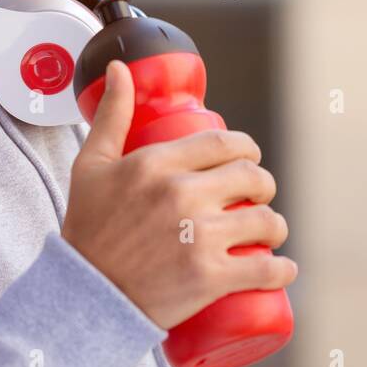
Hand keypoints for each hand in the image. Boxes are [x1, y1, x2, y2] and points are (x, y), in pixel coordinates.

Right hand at [61, 59, 297, 329]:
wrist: (82, 297)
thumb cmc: (87, 229)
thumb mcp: (91, 165)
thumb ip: (110, 115)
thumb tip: (120, 69)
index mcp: (157, 165)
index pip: (225, 144)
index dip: (248, 149)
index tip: (249, 159)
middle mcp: (181, 196)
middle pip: (251, 177)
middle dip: (263, 185)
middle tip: (257, 196)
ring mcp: (198, 238)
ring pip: (266, 220)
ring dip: (276, 225)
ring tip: (269, 232)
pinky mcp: (209, 278)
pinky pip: (265, 270)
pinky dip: (283, 270)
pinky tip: (285, 268)